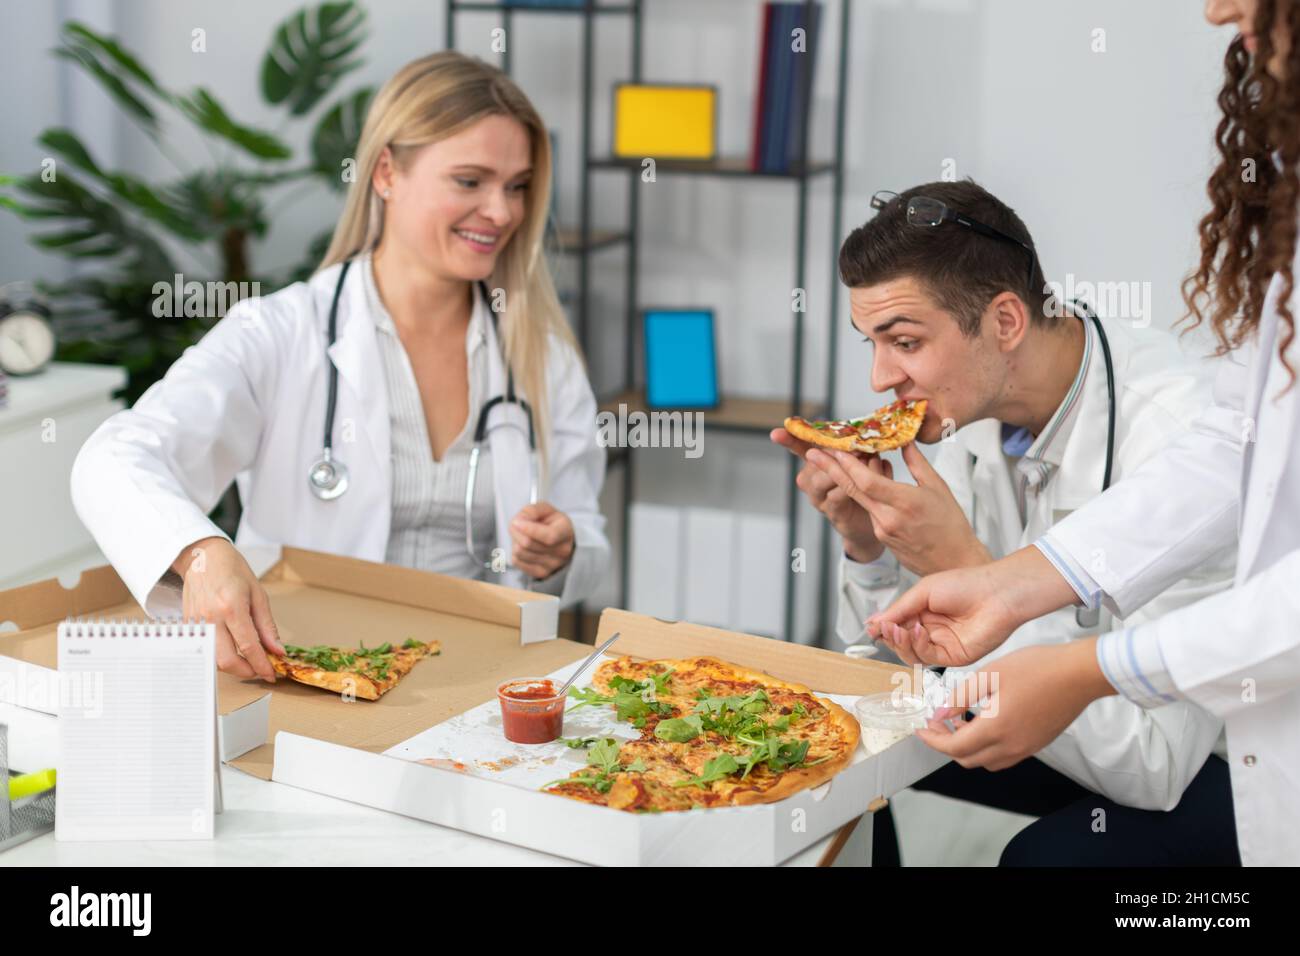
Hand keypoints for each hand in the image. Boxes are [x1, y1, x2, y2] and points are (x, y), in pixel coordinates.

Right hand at [174, 537, 285, 681]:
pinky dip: (219, 655)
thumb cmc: (233, 571)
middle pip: (226, 660)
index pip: (248, 646)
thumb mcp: (258, 594)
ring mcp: (196, 623)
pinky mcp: (188, 626)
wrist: (203, 557)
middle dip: (246, 671)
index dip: (261, 665)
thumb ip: (267, 626)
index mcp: (232, 607)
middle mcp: (211, 617)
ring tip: (247, 660)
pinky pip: (203, 649)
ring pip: (213, 659)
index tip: (271, 674)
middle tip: (259, 670)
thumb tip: (277, 650)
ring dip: (232, 666)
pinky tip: (232, 650)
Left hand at [509, 501, 574, 579]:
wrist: (559, 539)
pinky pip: (517, 562)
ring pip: (520, 553)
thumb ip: (532, 511)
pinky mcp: (541, 573)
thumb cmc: (551, 523)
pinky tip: (523, 546)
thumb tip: (519, 522)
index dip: (530, 529)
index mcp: (566, 531)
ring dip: (515, 541)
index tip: (516, 521)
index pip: (549, 536)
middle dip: (516, 531)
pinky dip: (515, 552)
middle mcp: (563, 550)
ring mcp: (553, 564)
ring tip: (522, 535)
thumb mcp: (545, 509)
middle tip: (516, 524)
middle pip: (528, 544)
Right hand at [770, 428, 882, 562]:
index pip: (799, 448)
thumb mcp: (860, 462)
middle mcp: (811, 481)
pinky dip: (852, 486)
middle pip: (814, 461)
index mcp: (815, 464)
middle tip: (855, 446)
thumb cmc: (865, 487)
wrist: (875, 520)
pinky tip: (866, 483)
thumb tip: (857, 435)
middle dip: (834, 452)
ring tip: (865, 460)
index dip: (788, 440)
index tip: (775, 434)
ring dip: (844, 469)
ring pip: (822, 479)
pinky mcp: (832, 512)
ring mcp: (819, 498)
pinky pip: (837, 495)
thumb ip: (854, 450)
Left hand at [805, 441, 990, 575]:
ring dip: (845, 480)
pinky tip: (860, 483)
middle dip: (830, 469)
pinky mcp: (881, 537)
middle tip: (811, 452)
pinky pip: (869, 511)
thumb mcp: (938, 487)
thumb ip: (916, 463)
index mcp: (904, 502)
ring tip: (833, 460)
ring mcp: (882, 530)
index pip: (866, 481)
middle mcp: (887, 518)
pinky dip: (862, 495)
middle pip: (852, 489)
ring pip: (859, 499)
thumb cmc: (951, 524)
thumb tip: (904, 439)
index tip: (832, 448)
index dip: (846, 463)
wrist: (953, 563)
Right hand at [867, 546, 1080, 666]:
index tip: (872, 627)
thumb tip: (873, 622)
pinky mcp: (954, 656)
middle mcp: (931, 631)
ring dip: (900, 643)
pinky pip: (928, 658)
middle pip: (900, 642)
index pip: (896, 626)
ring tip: (898, 630)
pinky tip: (919, 631)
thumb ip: (898, 609)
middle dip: (890, 636)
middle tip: (885, 628)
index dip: (883, 628)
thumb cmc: (965, 585)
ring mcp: (942, 645)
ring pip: (911, 654)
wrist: (996, 593)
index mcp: (923, 613)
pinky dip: (918, 646)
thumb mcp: (923, 592)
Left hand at [917, 639, 1115, 769]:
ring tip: (960, 721)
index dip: (933, 740)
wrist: (1079, 674)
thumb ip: (960, 697)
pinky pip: (1004, 756)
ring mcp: (1026, 749)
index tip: (922, 729)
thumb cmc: (1037, 668)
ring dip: (968, 747)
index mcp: (995, 729)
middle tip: (938, 724)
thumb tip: (940, 714)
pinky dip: (987, 746)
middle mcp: (1010, 746)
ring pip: (986, 761)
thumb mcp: (990, 675)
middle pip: (968, 759)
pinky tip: (985, 721)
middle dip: (947, 744)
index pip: (953, 748)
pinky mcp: (1037, 745)